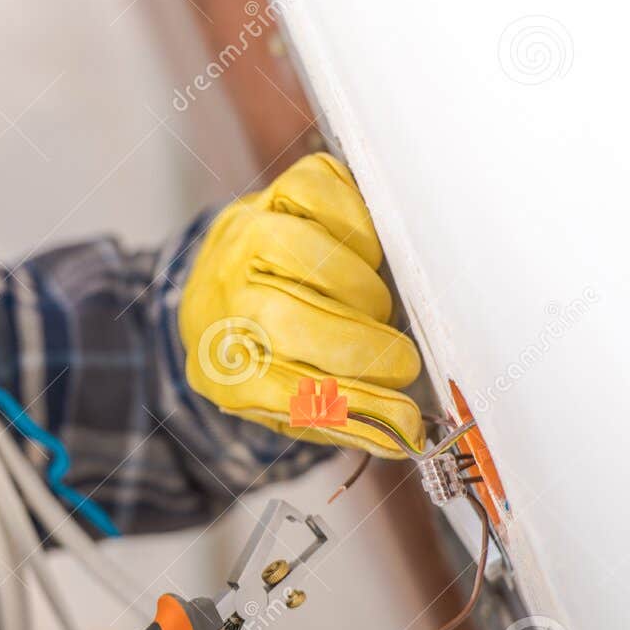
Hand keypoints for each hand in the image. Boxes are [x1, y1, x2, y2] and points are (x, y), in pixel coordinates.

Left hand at [179, 153, 423, 455]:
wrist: (227, 288)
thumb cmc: (271, 352)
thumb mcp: (294, 404)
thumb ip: (345, 418)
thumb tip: (408, 433)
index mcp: (225, 372)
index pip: (290, 394)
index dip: (358, 406)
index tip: (408, 418)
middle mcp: (222, 303)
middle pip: (292, 324)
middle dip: (364, 347)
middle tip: (401, 362)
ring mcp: (241, 243)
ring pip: (309, 257)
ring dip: (361, 290)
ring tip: (374, 309)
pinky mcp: (267, 197)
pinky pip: (318, 196)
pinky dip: (357, 225)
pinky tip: (363, 255)